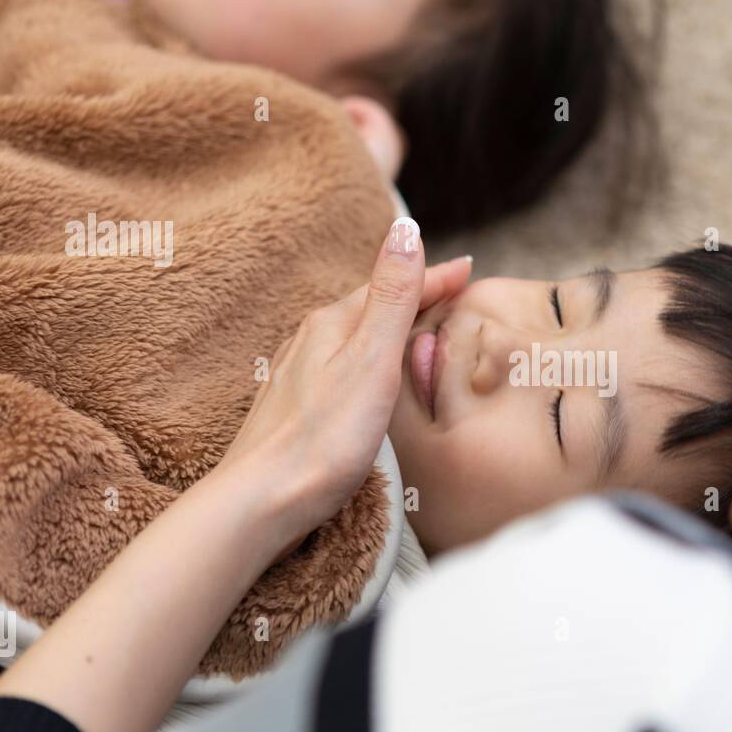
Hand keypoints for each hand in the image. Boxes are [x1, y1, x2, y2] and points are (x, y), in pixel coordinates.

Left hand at [219, 219, 470, 540]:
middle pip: (372, 307)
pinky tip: (372, 377)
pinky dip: (371, 359)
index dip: (435, 277)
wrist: (260, 503)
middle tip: (452, 292)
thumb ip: (392, 297)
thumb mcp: (371, 359)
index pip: (393, 286)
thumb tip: (405, 228)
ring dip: (390, 327)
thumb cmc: (322, 439)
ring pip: (355, 338)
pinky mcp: (298, 411)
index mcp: (333, 325)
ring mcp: (300, 376)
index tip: (471, 268)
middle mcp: (311, 342)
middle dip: (413, 296)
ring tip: (419, 328)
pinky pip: (343, 368)